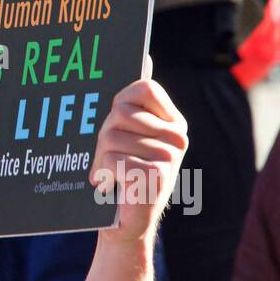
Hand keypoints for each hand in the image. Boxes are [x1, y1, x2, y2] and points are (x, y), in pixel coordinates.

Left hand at [90, 65, 187, 245]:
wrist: (123, 224)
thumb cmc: (121, 174)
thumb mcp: (127, 133)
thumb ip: (136, 100)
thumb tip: (145, 56)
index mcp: (172, 121)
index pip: (143, 88)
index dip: (121, 102)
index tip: (118, 123)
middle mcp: (177, 137)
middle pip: (120, 113)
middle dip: (103, 136)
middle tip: (108, 158)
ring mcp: (171, 157)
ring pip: (113, 137)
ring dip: (101, 158)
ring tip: (111, 175)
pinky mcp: (159, 177)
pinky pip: (114, 160)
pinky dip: (106, 174)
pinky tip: (115, 187)